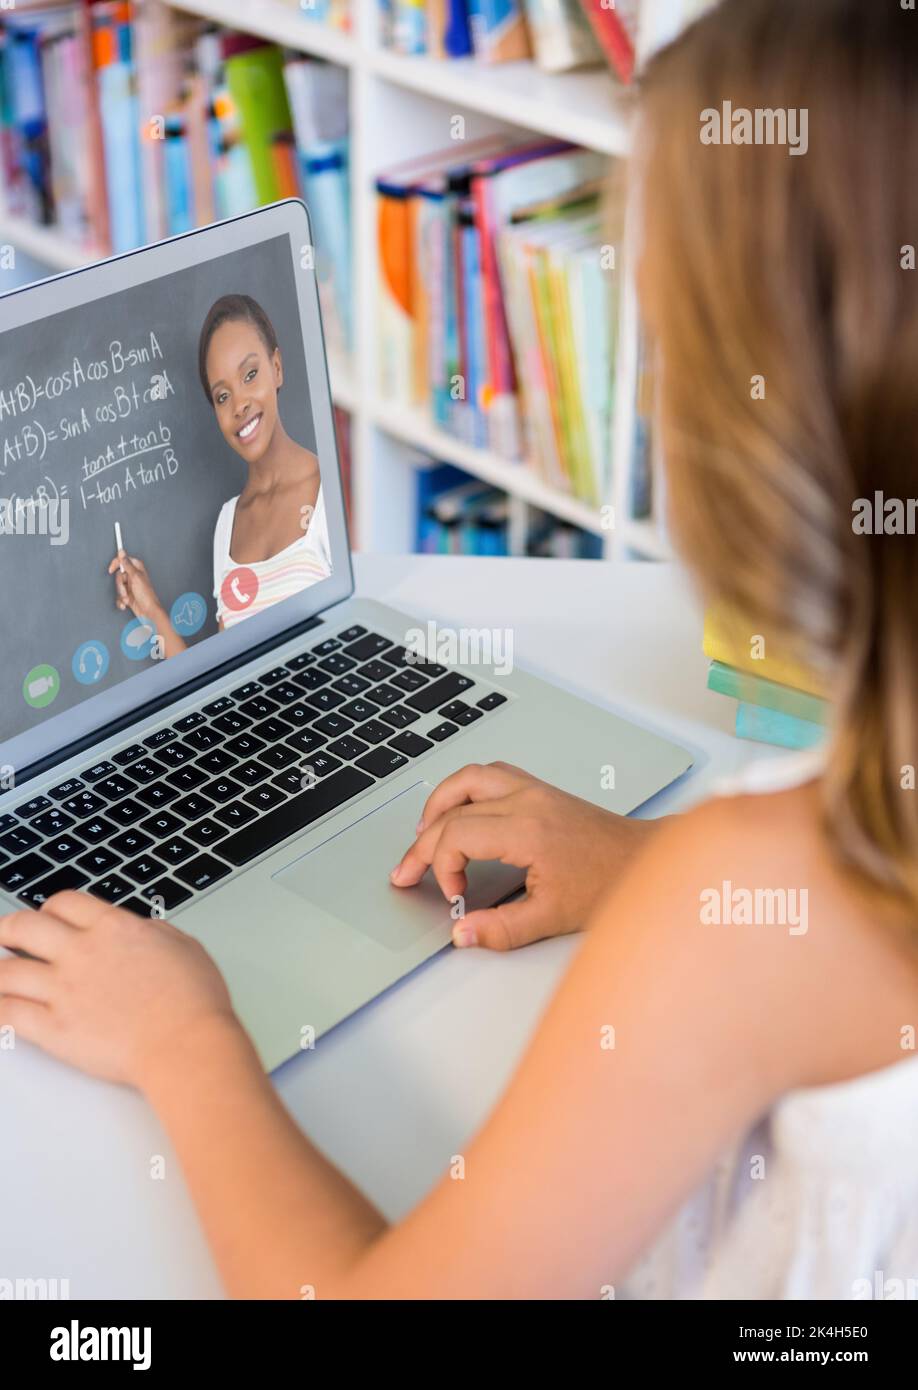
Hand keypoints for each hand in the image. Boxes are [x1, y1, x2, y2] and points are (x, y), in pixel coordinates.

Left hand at [0, 892, 239, 1088]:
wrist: (186, 1045)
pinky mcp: (54, 1029)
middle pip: (24, 927)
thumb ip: (154, 933)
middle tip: (2, 934)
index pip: (65, 903)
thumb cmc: (194, 1003)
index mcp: (114, 928)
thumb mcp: (185, 947)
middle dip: (7, 928)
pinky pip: (8, 1013)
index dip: (51, 908)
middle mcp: (82, 953)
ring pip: (7, 971)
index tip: (47, 916)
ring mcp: (64, 991)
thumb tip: (143, 930)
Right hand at [108, 551, 164, 624]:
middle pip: (118, 576)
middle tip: (125, 591)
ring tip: (127, 599)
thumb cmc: (146, 596)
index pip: (123, 561)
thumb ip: (127, 564)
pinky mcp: (128, 595)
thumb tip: (122, 552)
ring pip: (118, 587)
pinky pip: (118, 596)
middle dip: (120, 585)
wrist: (148, 612)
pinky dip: (121, 601)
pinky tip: (126, 604)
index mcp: (137, 569)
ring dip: (121, 594)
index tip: (111, 569)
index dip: (116, 564)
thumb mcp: (135, 577)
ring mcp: (130, 586)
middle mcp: (133, 577)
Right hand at [390, 761, 663, 950]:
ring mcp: (533, 790)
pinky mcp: (540, 790)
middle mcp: (526, 800)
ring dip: (438, 804)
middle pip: (452, 808)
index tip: (454, 895)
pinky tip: (458, 814)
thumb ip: (501, 929)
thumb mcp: (553, 917)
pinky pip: (488, 775)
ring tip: (422, 834)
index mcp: (527, 829)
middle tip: (406, 871)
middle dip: (422, 843)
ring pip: (468, 778)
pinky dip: (463, 792)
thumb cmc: (610, 882)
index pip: (457, 834)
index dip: (441, 866)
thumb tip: (462, 933)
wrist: (647, 860)